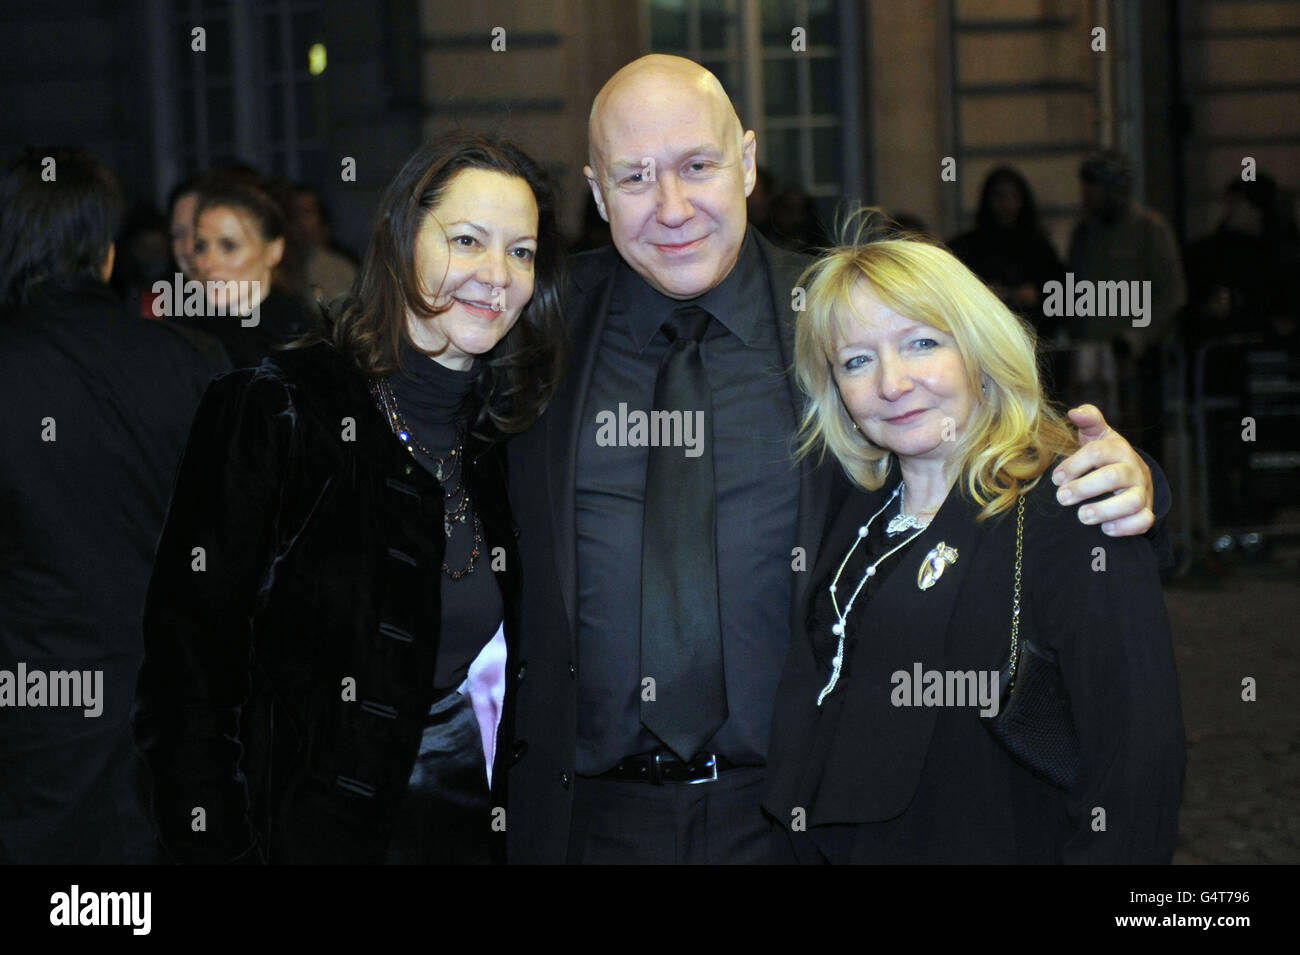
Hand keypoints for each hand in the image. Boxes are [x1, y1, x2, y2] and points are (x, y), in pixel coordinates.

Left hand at [1052, 404, 1153, 535]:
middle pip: (1113, 477)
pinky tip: (1106, 529)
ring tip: (1082, 516)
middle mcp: (1132, 469)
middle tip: (1062, 498)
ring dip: (1105, 510)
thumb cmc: (1107, 456)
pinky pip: (1144, 520)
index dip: (1074, 465)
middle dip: (1084, 488)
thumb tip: (1074, 412)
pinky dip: (1126, 526)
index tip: (1056, 478)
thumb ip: (1088, 420)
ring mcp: (1142, 491)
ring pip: (1132, 501)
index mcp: (1118, 449)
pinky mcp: (1146, 511)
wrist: (1134, 475)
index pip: (1097, 452)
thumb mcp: (1097, 435)